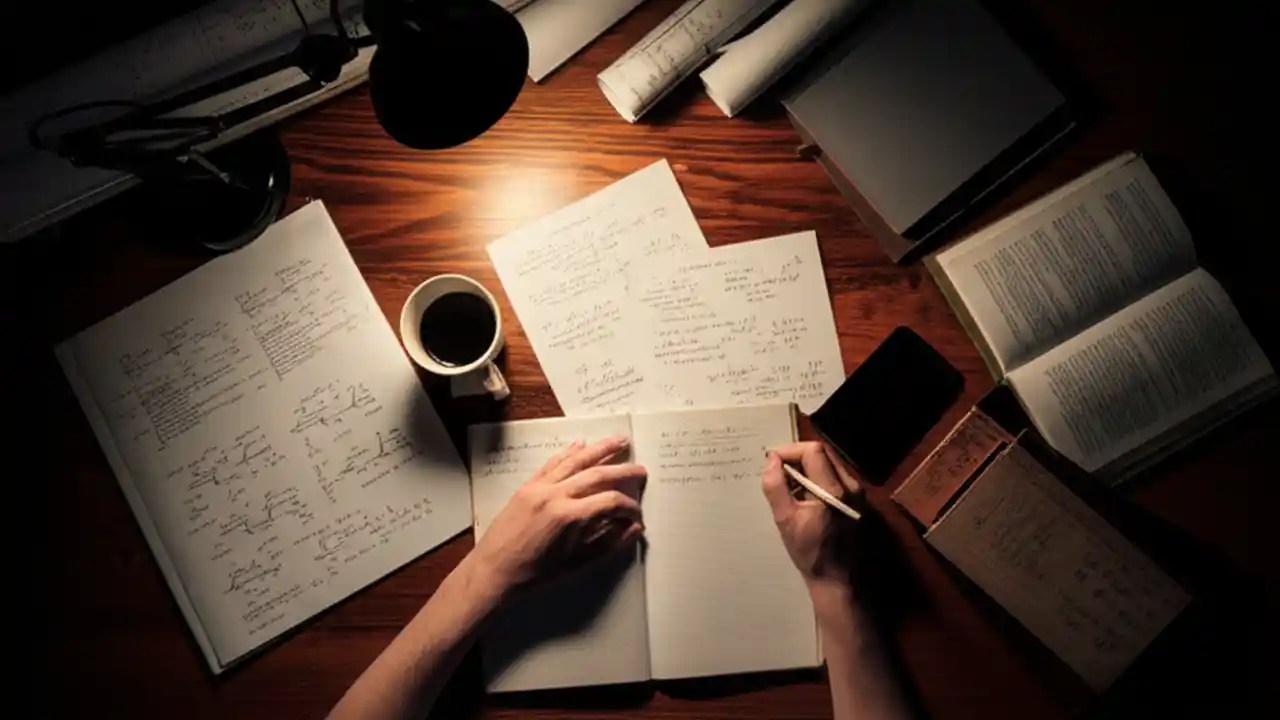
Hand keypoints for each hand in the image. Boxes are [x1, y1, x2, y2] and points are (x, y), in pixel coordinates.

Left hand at [470, 436, 645, 597]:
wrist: (491, 573)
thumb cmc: (533, 576)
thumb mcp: (576, 566)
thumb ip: (609, 545)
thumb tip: (634, 529)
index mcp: (567, 516)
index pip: (609, 501)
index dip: (629, 507)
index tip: (637, 515)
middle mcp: (554, 494)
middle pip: (597, 474)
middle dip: (622, 470)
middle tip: (641, 470)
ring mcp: (538, 487)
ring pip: (574, 461)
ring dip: (599, 449)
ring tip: (619, 441)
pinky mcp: (526, 487)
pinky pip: (551, 464)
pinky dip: (567, 453)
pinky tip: (580, 445)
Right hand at [763, 442, 863, 587]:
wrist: (839, 579)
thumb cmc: (811, 553)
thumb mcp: (785, 521)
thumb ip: (776, 488)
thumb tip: (771, 461)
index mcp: (833, 490)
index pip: (812, 450)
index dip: (789, 450)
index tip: (772, 461)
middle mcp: (850, 486)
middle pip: (823, 453)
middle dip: (798, 456)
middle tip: (779, 469)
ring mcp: (857, 493)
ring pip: (830, 463)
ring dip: (807, 466)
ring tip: (789, 483)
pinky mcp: (858, 500)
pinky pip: (835, 476)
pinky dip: (817, 477)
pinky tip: (804, 495)